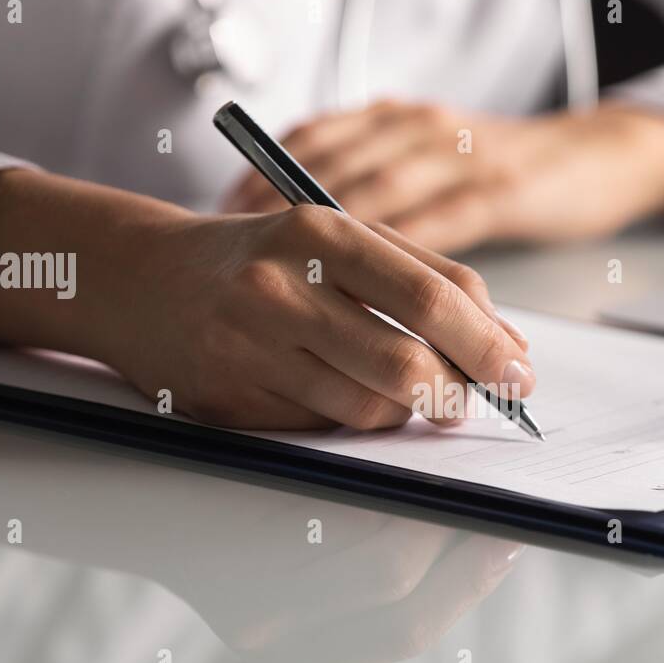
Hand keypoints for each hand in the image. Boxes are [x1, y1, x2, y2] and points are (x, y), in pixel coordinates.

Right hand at [0, 170, 532, 429]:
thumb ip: (420, 276)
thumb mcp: (336, 238)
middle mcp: (282, 290)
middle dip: (459, 392)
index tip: (520, 371)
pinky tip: (343, 392)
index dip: (488, 342)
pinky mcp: (233, 400)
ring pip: (370, 408)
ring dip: (406, 410)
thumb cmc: (261, 258)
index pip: (430, 297)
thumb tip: (502, 342)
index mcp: (320, 233)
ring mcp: (252, 349)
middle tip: (478, 399)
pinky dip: (355, 419)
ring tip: (406, 389)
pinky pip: (325, 428)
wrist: (143, 280)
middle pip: (406, 365)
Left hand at [222, 100, 663, 253]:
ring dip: (335, 237)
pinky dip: (404, 253)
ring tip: (293, 271)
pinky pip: (441, 221)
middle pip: (338, 166)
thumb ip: (382, 186)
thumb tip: (317, 235)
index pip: (317, 139)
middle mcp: (421, 130)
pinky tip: (375, 285)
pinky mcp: (502, 190)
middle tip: (243, 250)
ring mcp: (462, 157)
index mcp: (399, 121)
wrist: (597, 153)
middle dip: (285, 208)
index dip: (266, 175)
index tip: (228, 212)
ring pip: (385, 194)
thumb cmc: (507, 171)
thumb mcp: (434, 165)